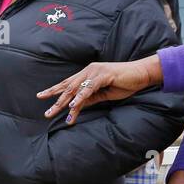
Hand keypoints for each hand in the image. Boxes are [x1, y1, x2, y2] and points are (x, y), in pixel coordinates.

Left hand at [37, 55, 162, 124]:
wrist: (141, 74)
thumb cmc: (124, 83)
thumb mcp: (103, 94)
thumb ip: (90, 99)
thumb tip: (76, 106)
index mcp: (87, 74)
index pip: (67, 83)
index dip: (54, 90)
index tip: (41, 96)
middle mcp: (88, 71)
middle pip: (67, 87)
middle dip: (55, 99)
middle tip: (47, 112)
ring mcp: (95, 72)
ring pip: (75, 88)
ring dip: (64, 102)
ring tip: (55, 112)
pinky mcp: (103, 75)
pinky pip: (88, 89)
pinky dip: (80, 98)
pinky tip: (72, 105)